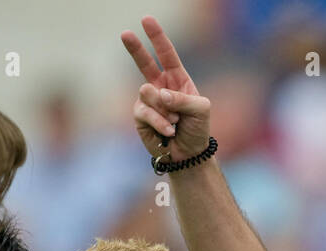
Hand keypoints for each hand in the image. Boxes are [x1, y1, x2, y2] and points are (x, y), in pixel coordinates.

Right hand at [120, 16, 211, 160]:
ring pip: (147, 92)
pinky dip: (159, 121)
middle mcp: (160, 86)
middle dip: (135, 48)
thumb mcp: (200, 109)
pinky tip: (168, 131)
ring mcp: (148, 101)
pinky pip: (145, 112)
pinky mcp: (140, 117)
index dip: (157, 37)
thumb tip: (158, 93)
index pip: (166, 54)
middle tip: (125, 33)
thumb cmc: (198, 129)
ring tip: (175, 122)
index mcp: (177, 79)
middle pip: (144, 63)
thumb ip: (182, 98)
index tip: (146, 20)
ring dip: (164, 108)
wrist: (188, 155)